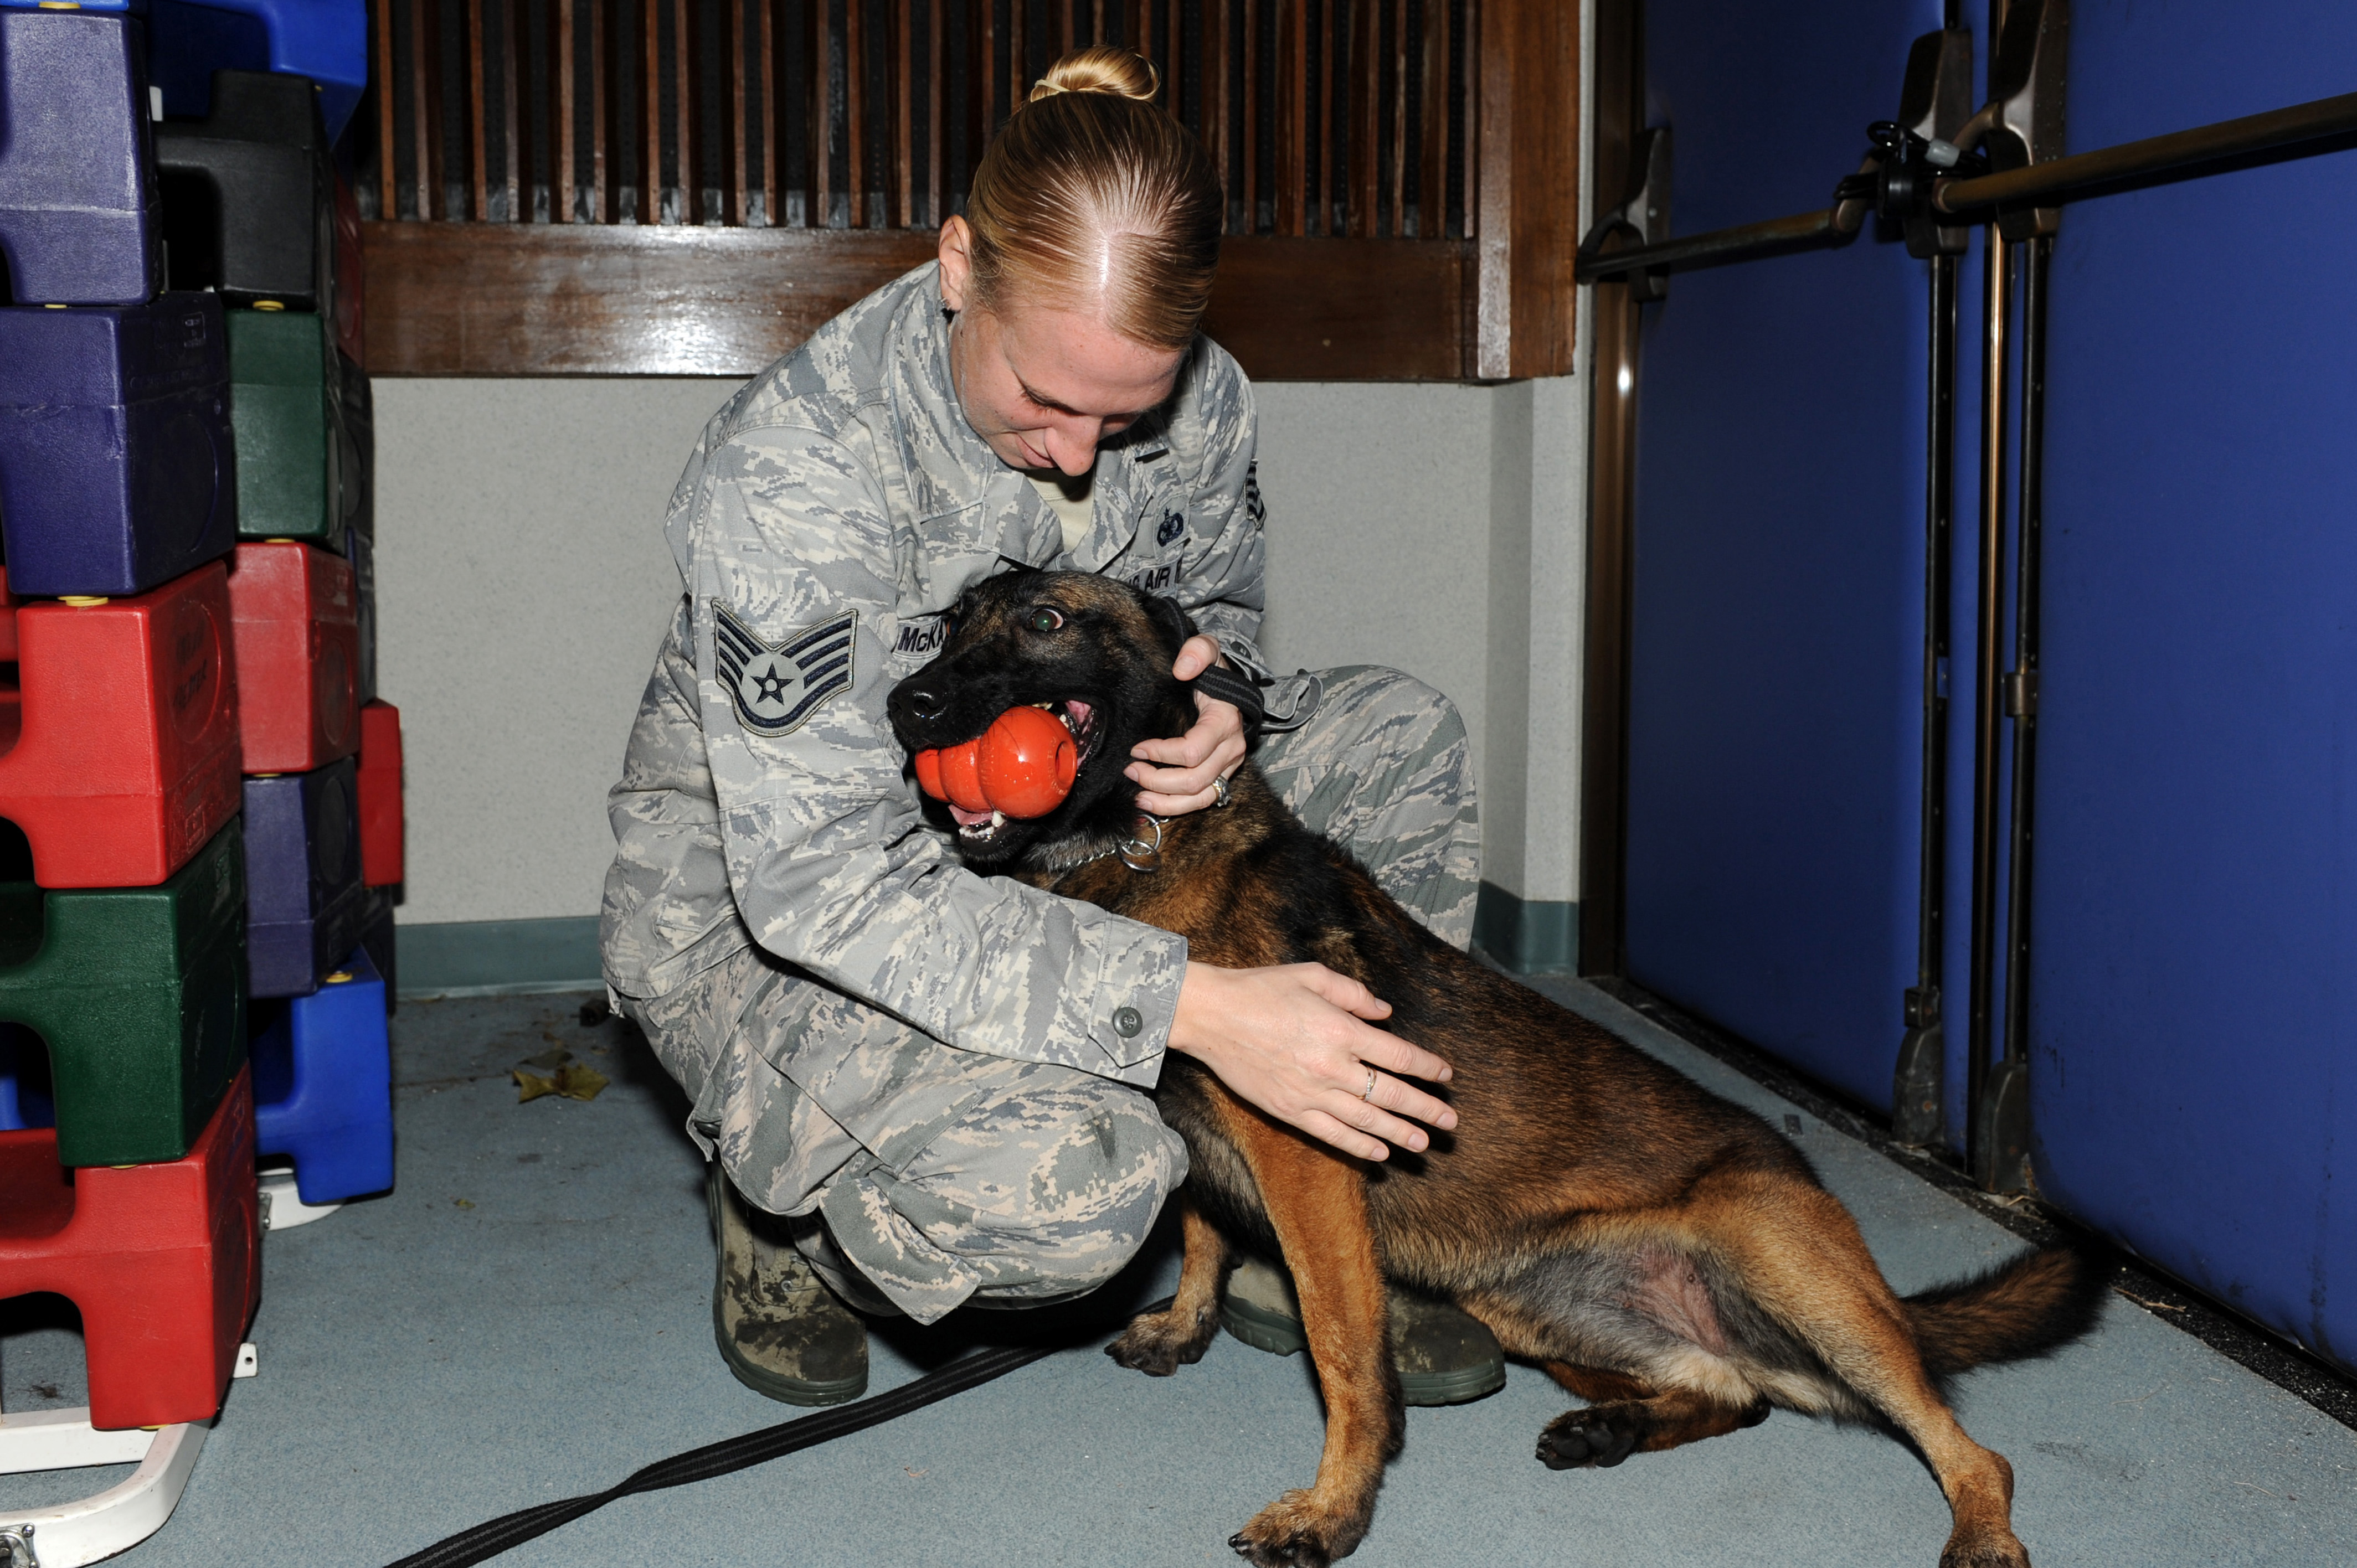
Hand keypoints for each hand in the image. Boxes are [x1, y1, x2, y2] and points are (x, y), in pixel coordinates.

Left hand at [1126, 634, 1246, 816]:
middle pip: (1194, 780)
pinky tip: (1150, 804)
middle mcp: (1231, 749)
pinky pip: (1202, 801)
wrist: (1227, 687)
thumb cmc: (1212, 670)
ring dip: (1165, 801)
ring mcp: (1228, 766)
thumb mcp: (1207, 649)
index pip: (1192, 750)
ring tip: (1137, 797)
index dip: (1161, 753)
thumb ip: (1197, 651)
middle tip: (1130, 770)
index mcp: (1224, 722)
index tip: (1136, 748)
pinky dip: (1175, 807)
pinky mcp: (1222, 776)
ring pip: (1200, 798)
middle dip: (1157, 780)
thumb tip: (1181, 669)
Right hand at [1167, 961, 1457, 1160]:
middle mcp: (1332, 1066)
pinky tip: (1379, 1154)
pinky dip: (1358, 1146)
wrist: (1211, 1016)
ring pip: (1366, 1120)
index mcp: (1341, 1030)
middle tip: (1450, 1124)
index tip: (1445, 1076)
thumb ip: (1354, 994)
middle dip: (1425, 1110)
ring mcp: (1310, 1093)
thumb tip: (1386, 1013)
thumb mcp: (1313, 976)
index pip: (1398, 1056)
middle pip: (1390, 1094)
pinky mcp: (1289, 1111)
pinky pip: (1332, 1135)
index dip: (1427, 1068)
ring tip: (1424, 1144)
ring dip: (1399, 1134)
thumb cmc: (1261, 989)